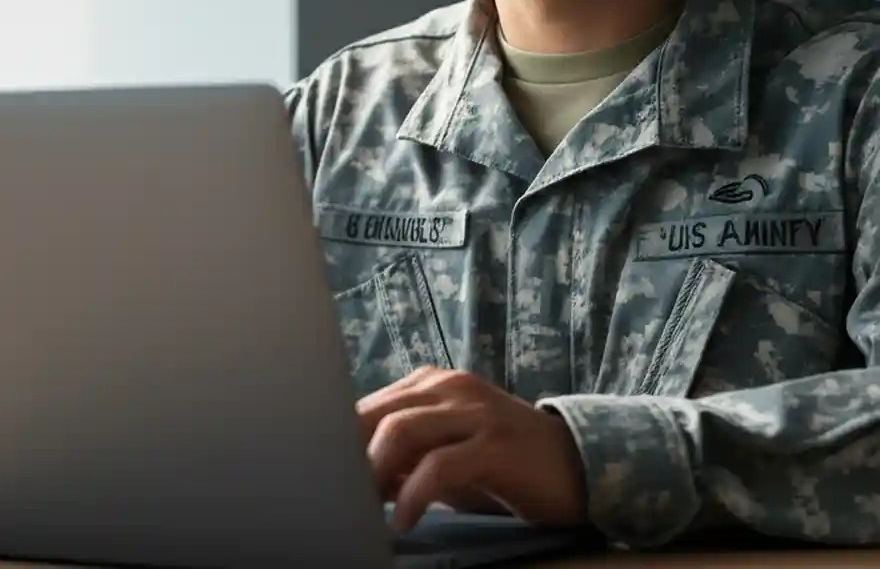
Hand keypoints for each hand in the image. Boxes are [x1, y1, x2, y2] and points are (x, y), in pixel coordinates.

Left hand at [358, 367, 587, 531]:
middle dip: (350, 456)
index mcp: (432, 383)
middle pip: (376, 413)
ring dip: (374, 472)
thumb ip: (402, 462)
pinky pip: (440, 466)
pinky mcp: (495, 444)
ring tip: (365, 507)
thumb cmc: (504, 465)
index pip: (368, 405)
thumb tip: (354, 480)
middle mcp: (451, 387)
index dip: (340, 441)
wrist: (579, 466)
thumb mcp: (446, 458)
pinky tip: (405, 520)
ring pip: (402, 431)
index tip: (324, 474)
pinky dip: (414, 495)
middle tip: (337, 495)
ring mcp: (475, 412)